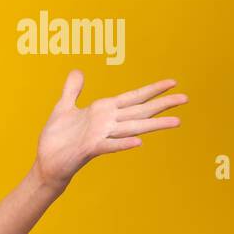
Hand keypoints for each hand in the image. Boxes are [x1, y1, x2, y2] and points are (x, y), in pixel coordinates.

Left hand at [35, 70, 187, 190]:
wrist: (46, 163)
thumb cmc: (57, 138)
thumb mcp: (63, 108)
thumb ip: (72, 90)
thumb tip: (77, 70)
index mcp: (103, 111)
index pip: (133, 98)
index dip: (152, 90)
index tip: (173, 82)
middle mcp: (107, 123)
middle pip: (139, 111)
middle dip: (162, 104)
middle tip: (186, 98)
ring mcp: (100, 136)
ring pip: (131, 127)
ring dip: (153, 124)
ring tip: (177, 121)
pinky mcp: (89, 149)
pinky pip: (109, 145)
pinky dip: (123, 143)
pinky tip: (139, 142)